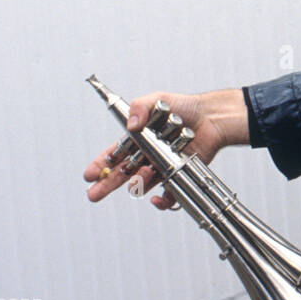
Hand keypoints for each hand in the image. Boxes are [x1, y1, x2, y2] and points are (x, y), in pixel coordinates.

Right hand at [83, 88, 247, 209]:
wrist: (211, 117)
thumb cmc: (184, 106)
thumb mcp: (157, 99)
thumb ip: (140, 107)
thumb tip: (131, 126)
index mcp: (138, 139)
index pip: (114, 155)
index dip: (101, 165)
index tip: (89, 175)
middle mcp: (148, 154)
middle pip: (122, 173)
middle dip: (106, 185)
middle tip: (93, 195)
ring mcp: (162, 165)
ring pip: (143, 183)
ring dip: (139, 182)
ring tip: (145, 172)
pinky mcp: (178, 174)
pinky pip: (168, 193)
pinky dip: (162, 200)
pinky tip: (157, 199)